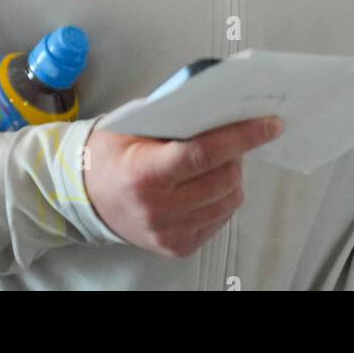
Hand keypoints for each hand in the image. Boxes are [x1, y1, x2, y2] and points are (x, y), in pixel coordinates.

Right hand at [83, 115, 283, 257]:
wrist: (83, 194)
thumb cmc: (110, 152)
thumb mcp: (135, 123)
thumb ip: (176, 115)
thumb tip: (225, 106)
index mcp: (145, 174)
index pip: (205, 154)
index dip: (242, 136)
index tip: (270, 124)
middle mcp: (158, 209)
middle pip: (224, 179)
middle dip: (238, 154)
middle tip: (235, 138)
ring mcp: (168, 233)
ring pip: (228, 201)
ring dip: (232, 177)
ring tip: (218, 160)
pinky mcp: (177, 247)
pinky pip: (219, 220)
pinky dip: (221, 198)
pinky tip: (207, 183)